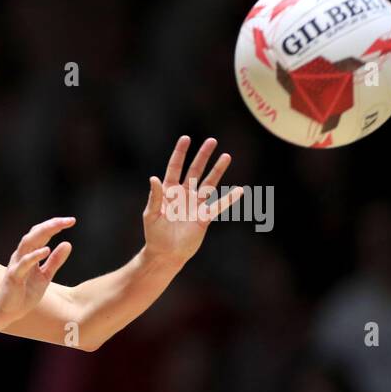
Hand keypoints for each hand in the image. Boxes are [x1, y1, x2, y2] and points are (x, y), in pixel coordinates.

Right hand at [0, 217, 74, 322]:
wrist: (8, 310)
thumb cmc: (25, 293)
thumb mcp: (45, 276)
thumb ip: (55, 261)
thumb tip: (68, 244)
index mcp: (29, 254)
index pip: (41, 234)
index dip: (55, 226)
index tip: (71, 221)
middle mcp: (21, 255)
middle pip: (35, 234)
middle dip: (51, 225)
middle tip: (69, 220)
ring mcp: (16, 264)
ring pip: (27, 243)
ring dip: (42, 233)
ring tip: (57, 226)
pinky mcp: (14, 276)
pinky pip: (24, 263)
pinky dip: (34, 255)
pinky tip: (46, 250)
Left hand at [143, 136, 244, 263]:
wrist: (166, 253)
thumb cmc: (155, 234)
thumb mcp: (151, 215)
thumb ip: (154, 197)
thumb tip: (153, 178)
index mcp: (169, 191)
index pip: (175, 168)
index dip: (180, 153)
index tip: (186, 138)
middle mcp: (184, 194)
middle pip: (194, 171)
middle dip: (202, 156)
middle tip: (212, 141)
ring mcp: (195, 204)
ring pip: (209, 183)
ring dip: (217, 170)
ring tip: (226, 156)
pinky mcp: (204, 217)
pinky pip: (218, 206)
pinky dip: (228, 199)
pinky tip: (239, 191)